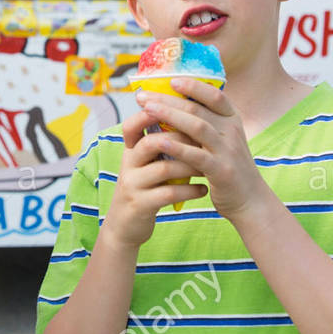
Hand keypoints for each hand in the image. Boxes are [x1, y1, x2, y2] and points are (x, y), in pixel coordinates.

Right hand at [105, 109, 207, 247]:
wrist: (124, 226)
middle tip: (206, 141)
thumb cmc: (143, 189)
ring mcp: (132, 184)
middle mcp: (128, 164)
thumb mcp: (144, 165)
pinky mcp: (140, 205)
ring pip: (164, 168)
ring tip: (208, 168)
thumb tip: (187, 120)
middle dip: (182, 139)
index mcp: (130, 151)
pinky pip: (169, 193)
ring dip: (190, 166)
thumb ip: (158, 145)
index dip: (151, 114)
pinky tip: (203, 190)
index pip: (132, 125)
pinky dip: (190, 191)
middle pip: (152, 142)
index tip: (178, 107)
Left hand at [135, 78, 269, 219]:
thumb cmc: (228, 168)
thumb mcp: (224, 141)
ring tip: (147, 109)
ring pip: (197, 126)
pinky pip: (196, 155)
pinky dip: (177, 147)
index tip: (171, 79)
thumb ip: (207, 124)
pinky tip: (160, 141)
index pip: (215, 95)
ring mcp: (228, 150)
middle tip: (143, 95)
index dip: (193, 85)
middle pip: (198, 108)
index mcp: (233, 120)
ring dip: (169, 115)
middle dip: (168, 99)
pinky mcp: (221, 171)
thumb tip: (176, 106)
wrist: (250, 200)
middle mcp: (232, 131)